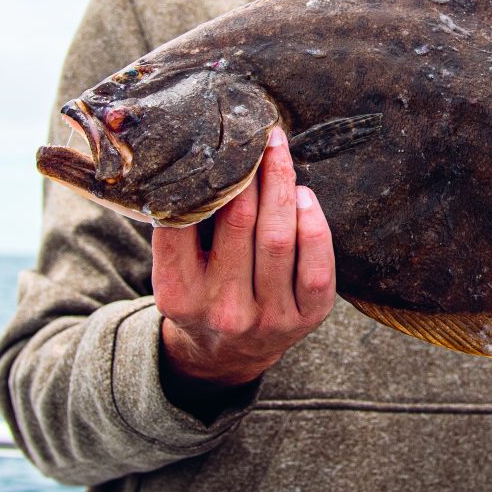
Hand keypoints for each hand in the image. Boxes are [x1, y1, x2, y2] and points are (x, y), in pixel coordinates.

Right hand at [151, 127, 335, 392]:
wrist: (225, 354)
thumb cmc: (200, 290)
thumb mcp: (176, 268)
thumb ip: (183, 225)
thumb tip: (203, 155)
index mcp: (178, 293)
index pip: (187, 225)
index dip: (206, 179)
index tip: (219, 143)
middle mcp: (222, 308)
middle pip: (240, 223)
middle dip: (254, 172)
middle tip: (262, 137)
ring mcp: (267, 318)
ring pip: (279, 238)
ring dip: (283, 187)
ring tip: (281, 157)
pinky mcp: (306, 319)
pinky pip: (316, 265)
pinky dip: (313, 224)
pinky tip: (304, 196)